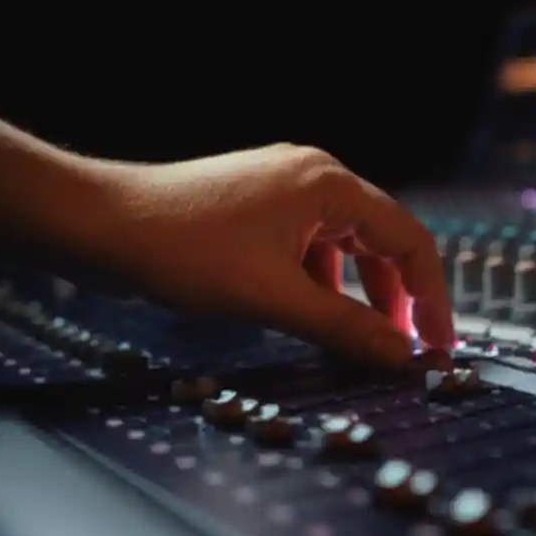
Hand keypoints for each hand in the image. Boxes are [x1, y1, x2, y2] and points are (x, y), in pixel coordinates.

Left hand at [86, 143, 453, 368]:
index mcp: (329, 185)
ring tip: (362, 339)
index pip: (410, 239)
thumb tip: (401, 358)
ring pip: (347, 245)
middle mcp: (315, 176)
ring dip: (360, 293)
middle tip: (406, 350)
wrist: (97, 225)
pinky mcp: (260, 206)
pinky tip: (312, 315)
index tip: (438, 345)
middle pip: (383, 239)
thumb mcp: (273, 298)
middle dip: (399, 297)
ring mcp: (285, 188)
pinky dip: (323, 283)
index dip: (432, 297)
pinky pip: (313, 245)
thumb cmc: (180, 249)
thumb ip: (346, 329)